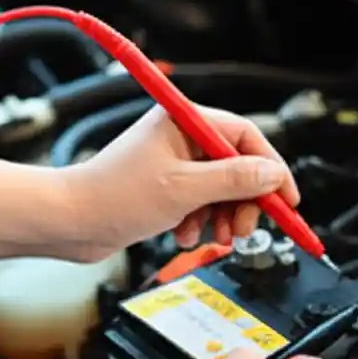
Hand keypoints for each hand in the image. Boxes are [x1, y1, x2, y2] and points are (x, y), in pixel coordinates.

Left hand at [64, 105, 299, 258]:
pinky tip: (187, 234)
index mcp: (185, 122)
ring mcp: (172, 163)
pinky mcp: (164, 186)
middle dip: (245, 201)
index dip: (272, 169)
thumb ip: (234, 180)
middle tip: (245, 227)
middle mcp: (180, 137)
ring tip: (216, 236)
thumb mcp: (185, 190)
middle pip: (237, 165)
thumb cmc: (113, 197)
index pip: (246, 137)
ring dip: (223, 215)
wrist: (70, 222)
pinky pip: (200, 202)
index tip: (286, 199)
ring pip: (220, 188)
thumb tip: (272, 175)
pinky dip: (201, 221)